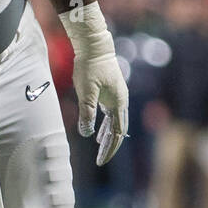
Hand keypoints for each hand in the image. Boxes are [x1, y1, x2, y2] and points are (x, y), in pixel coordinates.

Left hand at [59, 2, 128, 165]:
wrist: (94, 46)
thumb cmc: (89, 67)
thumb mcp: (86, 92)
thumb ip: (87, 113)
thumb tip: (86, 134)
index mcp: (118, 103)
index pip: (117, 134)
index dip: (109, 149)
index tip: (100, 161)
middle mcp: (121, 102)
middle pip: (118, 130)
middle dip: (110, 147)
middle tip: (100, 161)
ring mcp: (117, 97)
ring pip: (114, 123)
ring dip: (108, 137)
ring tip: (100, 149)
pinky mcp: (110, 93)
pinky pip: (110, 115)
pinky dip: (105, 126)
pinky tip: (98, 132)